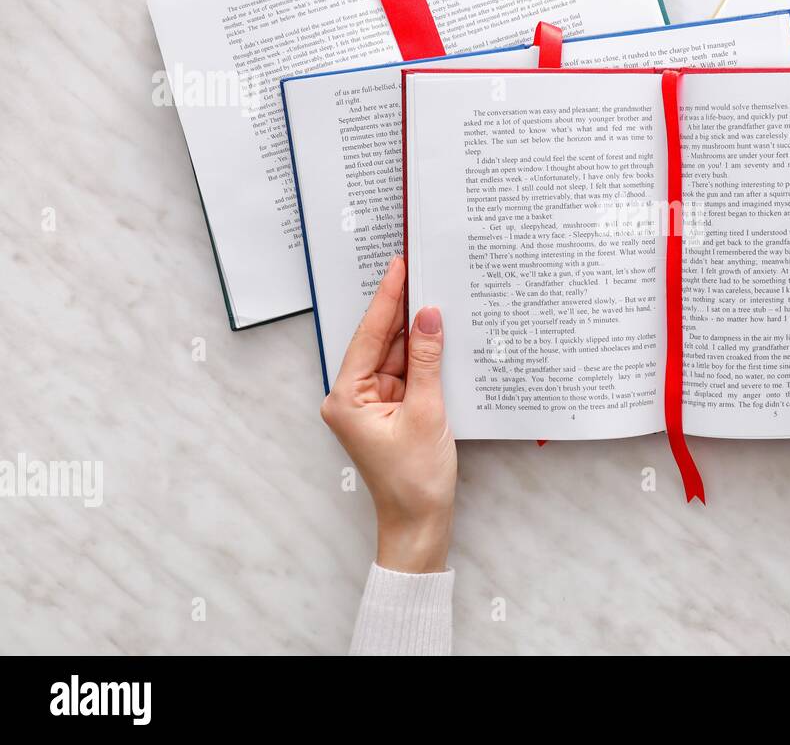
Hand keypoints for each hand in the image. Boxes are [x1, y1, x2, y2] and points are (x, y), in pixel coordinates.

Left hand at [320, 255, 456, 572]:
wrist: (420, 524)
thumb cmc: (415, 479)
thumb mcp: (427, 413)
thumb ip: (428, 361)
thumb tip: (430, 316)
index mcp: (347, 397)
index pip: (369, 336)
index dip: (387, 299)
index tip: (399, 267)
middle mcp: (353, 397)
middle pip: (381, 342)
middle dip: (402, 310)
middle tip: (421, 270)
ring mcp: (373, 404)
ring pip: (396, 356)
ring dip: (417, 333)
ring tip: (437, 295)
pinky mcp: (392, 411)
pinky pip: (408, 373)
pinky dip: (424, 357)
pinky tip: (440, 335)